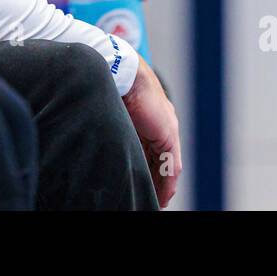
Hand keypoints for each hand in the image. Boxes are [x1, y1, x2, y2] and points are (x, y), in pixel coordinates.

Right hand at [123, 59, 181, 206]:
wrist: (122, 73)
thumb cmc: (113, 86)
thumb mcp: (117, 114)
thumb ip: (119, 129)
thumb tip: (105, 142)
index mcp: (150, 118)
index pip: (153, 151)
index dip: (150, 170)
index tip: (144, 185)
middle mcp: (163, 124)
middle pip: (162, 160)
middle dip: (157, 181)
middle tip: (152, 198)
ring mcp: (168, 129)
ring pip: (168, 166)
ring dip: (162, 185)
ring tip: (156, 202)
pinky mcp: (169, 136)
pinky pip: (171, 166)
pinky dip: (167, 183)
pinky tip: (162, 196)